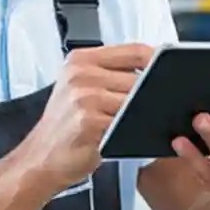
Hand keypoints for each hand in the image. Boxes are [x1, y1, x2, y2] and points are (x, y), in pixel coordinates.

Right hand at [24, 43, 154, 190]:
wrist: (39, 159)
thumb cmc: (63, 127)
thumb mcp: (78, 89)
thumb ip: (110, 75)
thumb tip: (153, 71)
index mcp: (80, 60)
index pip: (134, 50)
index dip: (158, 61)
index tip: (170, 71)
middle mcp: (81, 74)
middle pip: (139, 76)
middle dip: (154, 92)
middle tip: (159, 104)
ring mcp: (85, 97)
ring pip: (136, 100)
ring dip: (147, 112)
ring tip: (143, 121)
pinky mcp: (90, 121)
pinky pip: (128, 122)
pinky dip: (137, 129)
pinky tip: (133, 135)